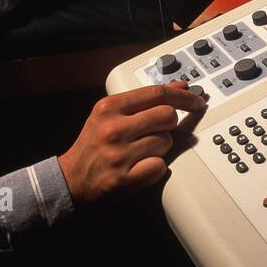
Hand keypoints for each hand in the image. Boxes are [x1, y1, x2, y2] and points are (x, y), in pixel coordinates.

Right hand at [56, 80, 205, 205]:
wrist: (71, 178)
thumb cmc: (95, 143)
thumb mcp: (111, 113)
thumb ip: (144, 99)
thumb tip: (180, 87)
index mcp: (109, 107)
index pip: (156, 93)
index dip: (183, 97)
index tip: (196, 100)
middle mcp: (113, 128)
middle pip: (167, 116)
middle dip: (169, 125)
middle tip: (157, 132)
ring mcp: (119, 154)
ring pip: (166, 142)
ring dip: (160, 148)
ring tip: (140, 152)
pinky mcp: (124, 178)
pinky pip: (160, 166)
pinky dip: (156, 167)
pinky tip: (140, 166)